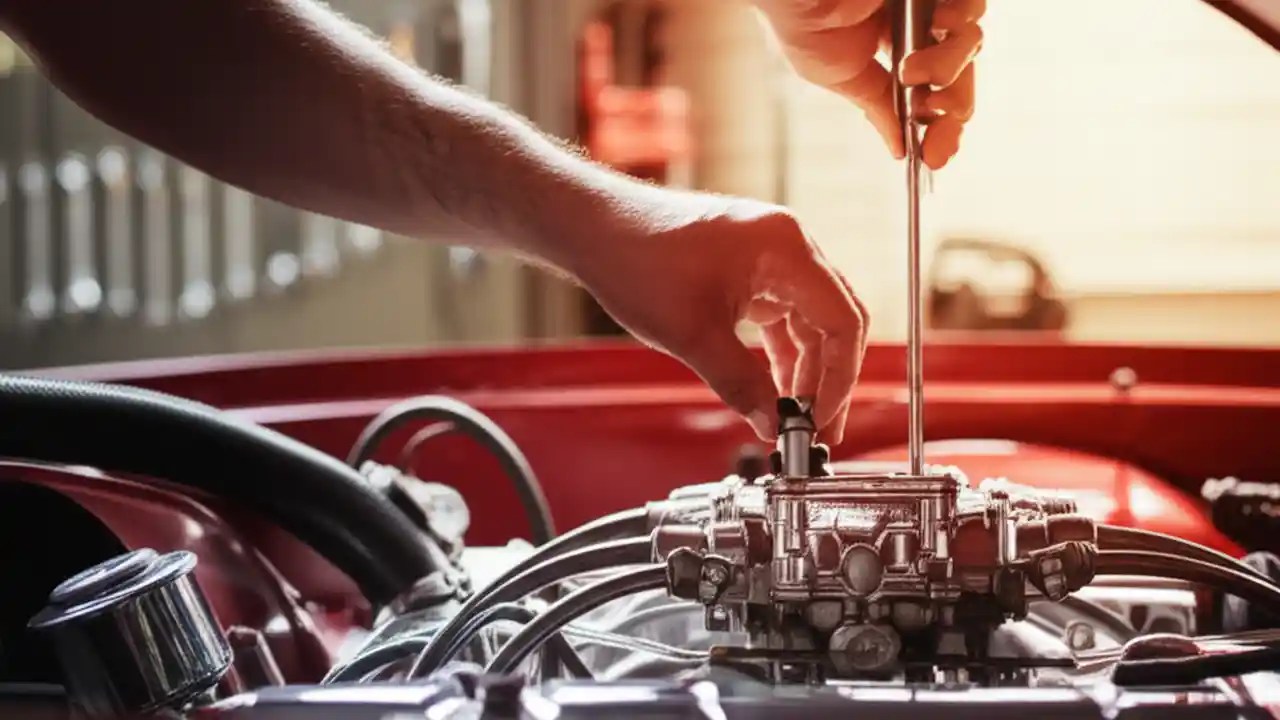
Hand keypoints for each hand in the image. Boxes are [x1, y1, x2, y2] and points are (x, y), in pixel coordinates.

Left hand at [572, 188, 866, 443]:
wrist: (594, 227)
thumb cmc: (636, 260)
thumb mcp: (693, 336)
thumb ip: (741, 384)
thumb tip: (773, 426)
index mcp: (785, 249)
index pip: (842, 321)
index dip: (838, 378)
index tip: (821, 420)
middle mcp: (787, 244)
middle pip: (832, 321)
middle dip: (827, 380)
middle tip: (817, 432)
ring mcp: (769, 254)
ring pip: (808, 322)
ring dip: (803, 372)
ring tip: (794, 421)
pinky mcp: (749, 267)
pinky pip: (781, 315)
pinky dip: (780, 354)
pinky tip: (774, 392)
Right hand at [755, 0, 984, 168]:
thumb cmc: (803, 22)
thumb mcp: (840, 78)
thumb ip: (876, 108)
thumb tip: (899, 147)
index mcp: (892, 51)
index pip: (931, 95)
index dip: (940, 128)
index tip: (935, 157)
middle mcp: (916, 25)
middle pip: (959, 76)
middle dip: (953, 109)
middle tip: (935, 124)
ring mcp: (928, 3)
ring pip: (970, 44)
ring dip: (947, 67)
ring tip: (911, 70)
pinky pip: (974, 8)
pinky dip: (960, 25)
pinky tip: (937, 26)